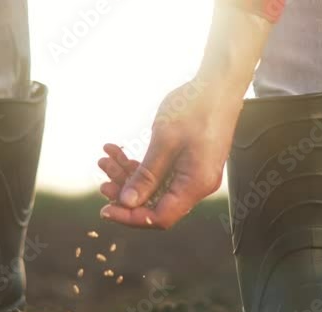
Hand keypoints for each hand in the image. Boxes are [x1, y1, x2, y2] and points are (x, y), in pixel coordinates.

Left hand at [98, 81, 243, 228]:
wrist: (219, 84)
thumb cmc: (196, 107)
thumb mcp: (164, 141)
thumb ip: (146, 175)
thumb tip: (127, 202)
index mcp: (195, 184)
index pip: (160, 217)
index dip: (131, 218)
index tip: (105, 209)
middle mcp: (198, 186)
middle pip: (157, 204)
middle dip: (126, 194)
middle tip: (102, 181)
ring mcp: (195, 175)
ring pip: (156, 187)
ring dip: (130, 176)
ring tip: (106, 160)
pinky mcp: (191, 164)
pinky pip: (163, 174)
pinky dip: (141, 166)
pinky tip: (119, 152)